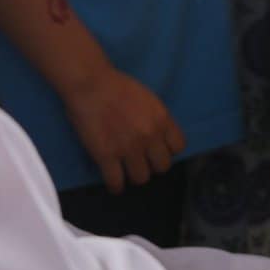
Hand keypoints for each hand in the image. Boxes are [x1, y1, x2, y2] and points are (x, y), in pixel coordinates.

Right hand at [61, 67, 185, 193]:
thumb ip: (157, 119)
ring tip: (126, 170)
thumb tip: (160, 137)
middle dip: (152, 164)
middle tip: (141, 160)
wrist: (91, 84)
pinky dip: (115, 186)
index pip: (178, 147)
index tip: (157, 149)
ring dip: (134, 175)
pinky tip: (113, 181)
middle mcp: (149, 136)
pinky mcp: (106, 156)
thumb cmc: (118, 86)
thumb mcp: (149, 99)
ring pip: (141, 178)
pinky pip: (116, 183)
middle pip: (162, 166)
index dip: (167, 150)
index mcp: (162, 119)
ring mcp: (128, 148)